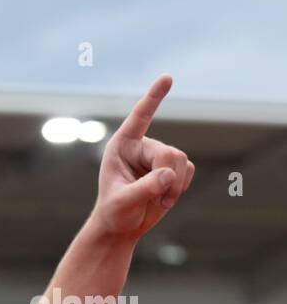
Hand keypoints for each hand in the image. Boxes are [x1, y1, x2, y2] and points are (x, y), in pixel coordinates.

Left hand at [91, 74, 194, 240]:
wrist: (122, 226)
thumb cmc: (114, 212)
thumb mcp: (121, 203)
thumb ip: (142, 189)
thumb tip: (168, 175)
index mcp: (121, 146)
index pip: (139, 118)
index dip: (153, 98)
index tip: (167, 77)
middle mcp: (140, 146)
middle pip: (169, 153)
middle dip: (167, 179)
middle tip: (157, 199)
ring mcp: (159, 155)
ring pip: (181, 161)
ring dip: (174, 186)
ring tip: (158, 200)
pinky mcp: (173, 167)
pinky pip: (189, 170)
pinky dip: (181, 187)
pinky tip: (165, 197)